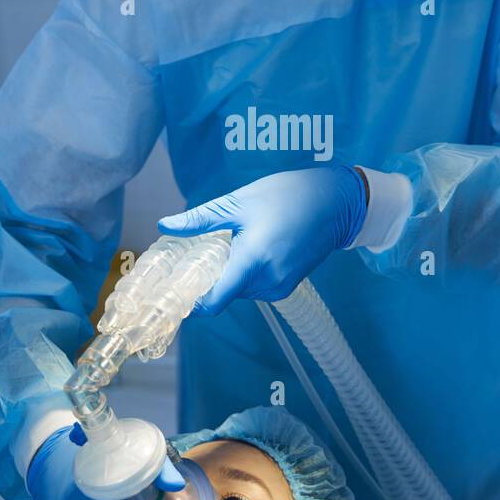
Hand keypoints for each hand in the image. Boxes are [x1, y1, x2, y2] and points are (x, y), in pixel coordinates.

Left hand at [157, 165, 367, 315]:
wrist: (334, 202)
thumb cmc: (287, 196)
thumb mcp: (237, 203)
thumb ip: (199, 219)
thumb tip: (165, 225)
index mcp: (252, 260)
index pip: (214, 301)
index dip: (192, 303)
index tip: (176, 292)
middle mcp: (267, 281)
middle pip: (224, 293)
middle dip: (211, 276)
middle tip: (205, 249)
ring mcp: (280, 287)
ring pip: (239, 290)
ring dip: (230, 274)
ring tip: (235, 242)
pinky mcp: (287, 287)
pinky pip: (255, 287)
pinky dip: (246, 274)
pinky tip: (252, 248)